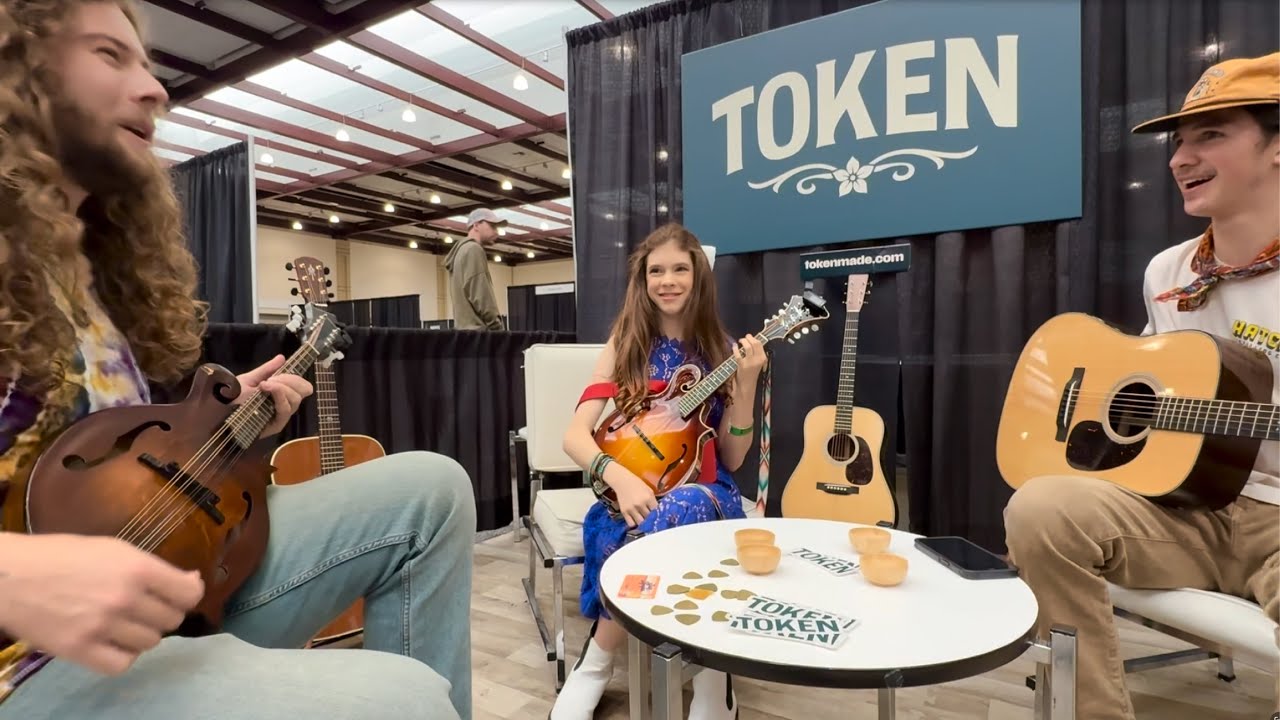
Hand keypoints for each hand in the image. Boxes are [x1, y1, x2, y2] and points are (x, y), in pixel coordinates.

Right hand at [0, 534, 203, 674]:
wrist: (10, 577)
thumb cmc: (62, 555)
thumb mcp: (113, 548)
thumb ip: (153, 568)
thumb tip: (192, 581)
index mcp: (136, 567)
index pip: (188, 593)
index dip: (188, 594)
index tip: (180, 594)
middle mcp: (124, 598)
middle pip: (172, 619)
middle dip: (162, 612)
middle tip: (143, 606)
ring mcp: (102, 626)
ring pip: (151, 642)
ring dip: (142, 634)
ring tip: (123, 622)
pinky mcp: (80, 650)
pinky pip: (122, 664)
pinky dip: (123, 656)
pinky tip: (113, 642)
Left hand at [234, 355, 313, 437]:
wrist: (219, 409)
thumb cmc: (232, 397)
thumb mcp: (250, 379)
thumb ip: (267, 370)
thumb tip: (282, 358)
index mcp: (282, 396)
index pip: (303, 387)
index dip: (297, 378)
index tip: (281, 372)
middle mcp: (285, 406)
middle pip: (304, 391)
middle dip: (290, 380)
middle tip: (272, 379)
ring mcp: (281, 416)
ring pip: (295, 399)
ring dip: (282, 387)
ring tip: (265, 384)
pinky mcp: (276, 425)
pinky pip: (286, 409)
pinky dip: (279, 394)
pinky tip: (266, 388)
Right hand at [613, 471, 658, 528]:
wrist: (622, 481)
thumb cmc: (638, 484)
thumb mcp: (649, 491)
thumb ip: (653, 501)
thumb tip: (659, 512)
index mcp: (648, 498)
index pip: (657, 512)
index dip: (658, 515)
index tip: (659, 517)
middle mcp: (640, 504)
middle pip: (649, 518)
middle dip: (651, 519)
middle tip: (652, 519)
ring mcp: (631, 509)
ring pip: (641, 523)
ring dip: (643, 522)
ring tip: (644, 520)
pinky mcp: (624, 512)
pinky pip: (631, 524)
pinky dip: (634, 523)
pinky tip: (636, 520)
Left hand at [732, 334, 766, 379]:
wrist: (747, 385)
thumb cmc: (751, 373)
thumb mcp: (758, 363)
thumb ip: (756, 354)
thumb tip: (751, 342)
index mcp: (763, 358)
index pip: (760, 344)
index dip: (754, 338)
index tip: (750, 337)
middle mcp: (758, 359)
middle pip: (755, 343)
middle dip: (749, 338)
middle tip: (745, 337)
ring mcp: (750, 362)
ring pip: (748, 347)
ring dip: (743, 341)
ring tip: (740, 341)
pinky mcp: (742, 365)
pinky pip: (738, 353)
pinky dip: (735, 348)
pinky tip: (734, 346)